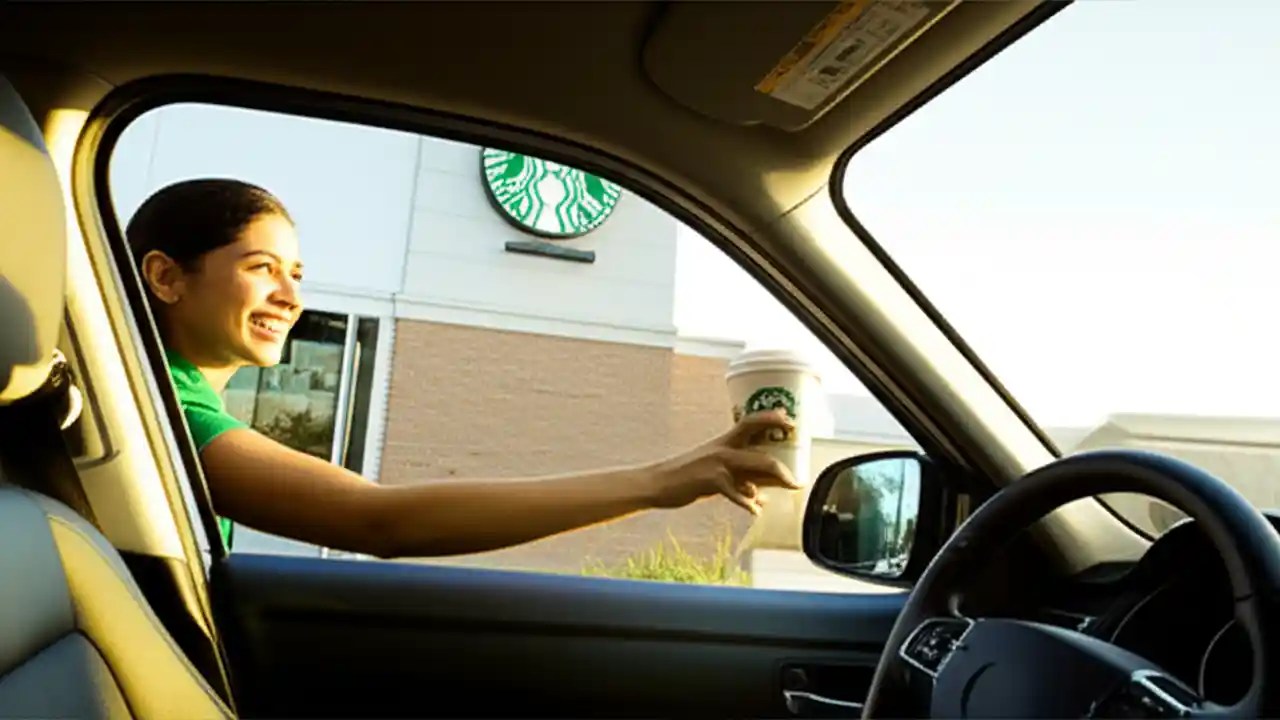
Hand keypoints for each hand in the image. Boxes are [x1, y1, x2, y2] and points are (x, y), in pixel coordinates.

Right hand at [645, 409, 802, 514]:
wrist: (658, 484)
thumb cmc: (686, 479)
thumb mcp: (715, 474)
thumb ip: (739, 480)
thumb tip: (761, 495)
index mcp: (723, 442)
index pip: (749, 421)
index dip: (770, 416)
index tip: (789, 419)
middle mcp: (722, 447)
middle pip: (756, 433)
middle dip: (780, 436)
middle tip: (798, 442)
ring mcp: (717, 462)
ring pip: (756, 462)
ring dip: (778, 474)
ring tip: (792, 484)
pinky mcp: (711, 480)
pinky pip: (738, 492)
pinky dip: (749, 503)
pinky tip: (756, 510)